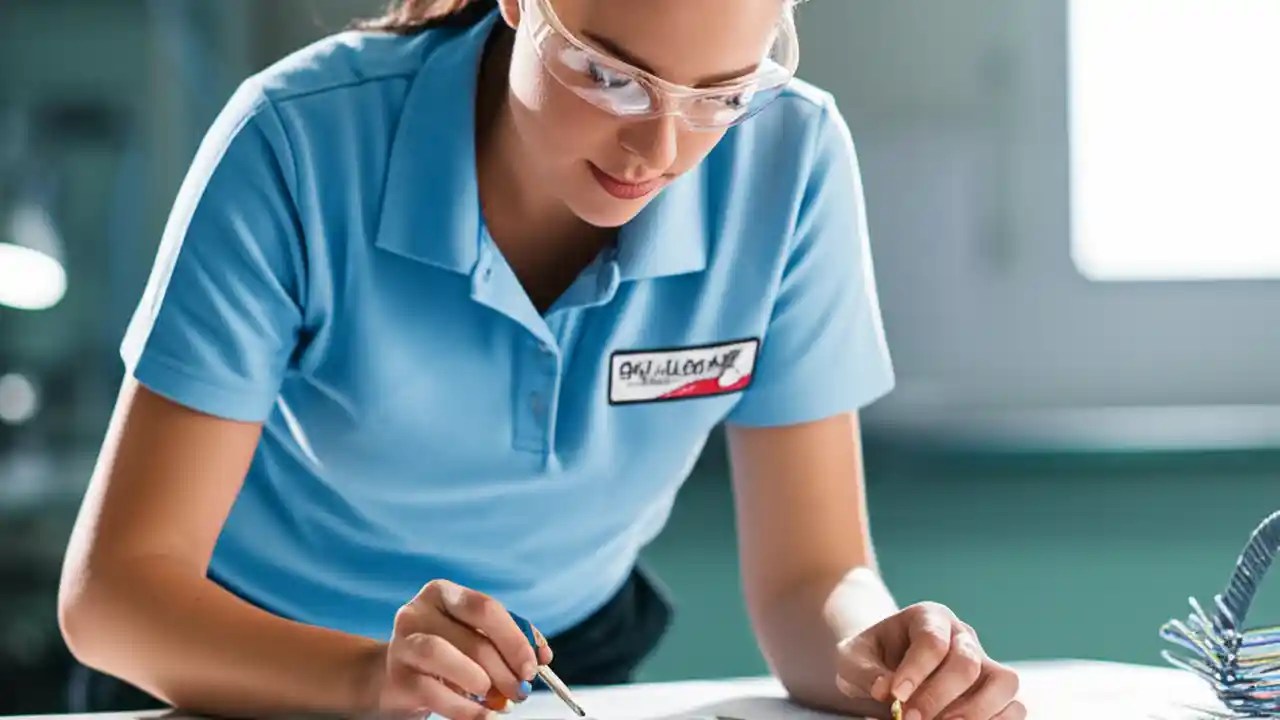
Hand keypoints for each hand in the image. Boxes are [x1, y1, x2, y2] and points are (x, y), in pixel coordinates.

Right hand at [374, 579, 553, 718]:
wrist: (398, 678)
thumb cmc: (447, 653)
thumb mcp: (476, 637)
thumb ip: (510, 640)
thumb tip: (542, 656)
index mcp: (443, 593)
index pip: (484, 608)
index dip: (513, 639)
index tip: (533, 666)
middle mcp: (418, 611)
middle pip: (470, 637)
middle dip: (504, 670)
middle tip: (521, 691)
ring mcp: (403, 643)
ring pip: (441, 655)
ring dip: (479, 680)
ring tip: (498, 700)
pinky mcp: (397, 677)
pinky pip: (433, 692)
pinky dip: (465, 709)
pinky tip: (483, 716)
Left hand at [834, 602, 1022, 719]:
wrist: (883, 667)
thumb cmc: (870, 659)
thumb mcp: (854, 659)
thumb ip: (866, 672)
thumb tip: (886, 691)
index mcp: (929, 617)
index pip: (933, 639)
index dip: (916, 670)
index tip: (895, 696)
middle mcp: (963, 636)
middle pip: (967, 662)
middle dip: (938, 696)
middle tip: (909, 719)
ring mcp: (984, 663)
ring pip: (1004, 682)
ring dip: (974, 712)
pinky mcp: (994, 693)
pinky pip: (1014, 707)